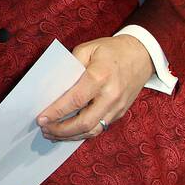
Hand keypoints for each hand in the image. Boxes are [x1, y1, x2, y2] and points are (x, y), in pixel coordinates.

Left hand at [36, 36, 154, 140]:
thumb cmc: (112, 50)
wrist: (143, 55)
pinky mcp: (120, 113)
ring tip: (53, 134)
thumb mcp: (88, 49)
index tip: (41, 118)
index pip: (75, 100)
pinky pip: (100, 128)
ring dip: (70, 136)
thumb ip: (71, 66)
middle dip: (61, 130)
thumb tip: (54, 85)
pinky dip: (82, 133)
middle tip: (44, 129)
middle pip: (84, 122)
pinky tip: (69, 132)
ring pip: (92, 130)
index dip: (56, 112)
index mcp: (100, 77)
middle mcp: (110, 96)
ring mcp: (118, 107)